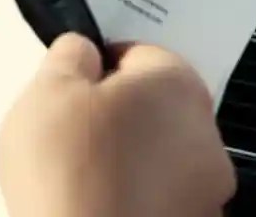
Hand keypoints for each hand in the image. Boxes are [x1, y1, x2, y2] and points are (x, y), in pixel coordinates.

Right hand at [0, 34, 235, 216]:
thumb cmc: (68, 166)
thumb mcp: (47, 90)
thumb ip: (69, 56)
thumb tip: (85, 52)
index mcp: (174, 85)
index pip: (139, 52)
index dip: (98, 67)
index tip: (69, 91)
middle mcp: (205, 133)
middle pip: (155, 107)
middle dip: (116, 114)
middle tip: (69, 133)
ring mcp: (208, 190)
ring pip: (161, 156)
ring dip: (130, 159)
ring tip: (81, 178)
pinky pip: (162, 199)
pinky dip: (135, 198)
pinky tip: (98, 206)